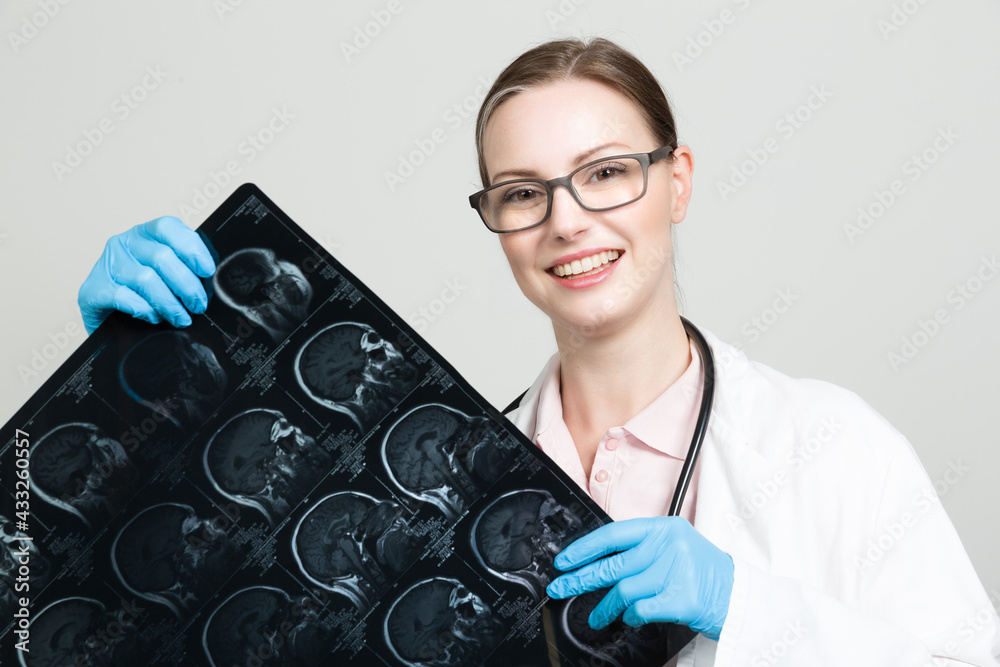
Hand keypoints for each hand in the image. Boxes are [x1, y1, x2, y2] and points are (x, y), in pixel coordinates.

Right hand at [78, 217, 215, 334]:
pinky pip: (124, 297)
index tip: (207, 271)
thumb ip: (183, 268)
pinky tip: (154, 317)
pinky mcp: (94, 288)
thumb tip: (210, 281)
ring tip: (181, 318)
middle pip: (162, 257)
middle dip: (187, 286)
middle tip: (198, 305)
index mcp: (145, 233)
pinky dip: (145, 310)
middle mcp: (124, 243)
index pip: (168, 228)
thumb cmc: (143, 293)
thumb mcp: (165, 274)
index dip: (191, 248)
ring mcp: (107, 264)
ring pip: (146, 279)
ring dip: (170, 303)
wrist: (107, 318)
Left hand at [545, 517, 733, 639]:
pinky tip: (628, 618)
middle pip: (613, 564)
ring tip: (596, 616)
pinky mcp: (681, 598)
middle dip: (581, 578)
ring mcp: (677, 571)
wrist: (735, 594)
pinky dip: (630, 616)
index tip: (564, 560)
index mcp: (663, 527)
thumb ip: (639, 548)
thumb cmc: (699, 571)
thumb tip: (595, 560)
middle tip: (561, 588)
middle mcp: (670, 545)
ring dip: (605, 607)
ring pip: (624, 590)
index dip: (584, 548)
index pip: (613, 534)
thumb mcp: (673, 546)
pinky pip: (640, 609)